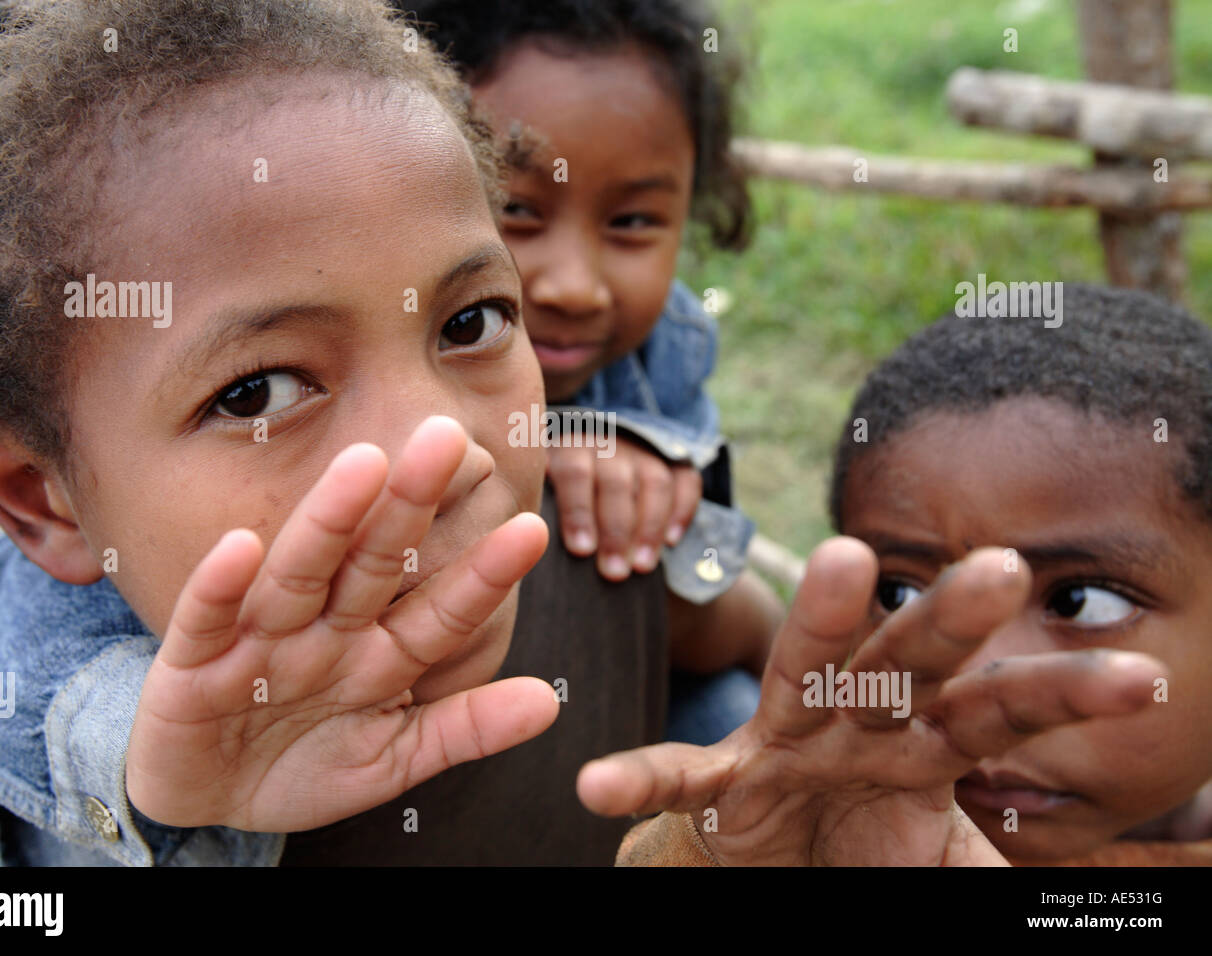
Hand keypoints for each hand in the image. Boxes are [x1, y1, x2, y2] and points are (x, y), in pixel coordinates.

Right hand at [126, 416, 558, 831]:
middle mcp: (325, 633)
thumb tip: (550, 702)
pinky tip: (241, 546)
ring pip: (300, 572)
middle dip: (410, 505)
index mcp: (378, 655)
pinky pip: (207, 620)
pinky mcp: (191, 663)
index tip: (530, 531)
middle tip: (449, 438)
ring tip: (364, 465)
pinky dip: (221, 587)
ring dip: (328, 520)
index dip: (482, 575)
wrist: (207, 802)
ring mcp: (260, 642)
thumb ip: (465, 729)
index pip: (440, 610)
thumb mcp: (391, 757)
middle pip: (374, 563)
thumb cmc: (304, 766)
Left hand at [546, 436, 701, 580]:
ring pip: (654, 482)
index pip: (574, 472)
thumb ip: (537, 511)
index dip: (578, 511)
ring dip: (650, 527)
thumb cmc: (559, 501)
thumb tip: (522, 544)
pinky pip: (687, 481)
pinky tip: (671, 542)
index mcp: (568, 448)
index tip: (581, 550)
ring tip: (642, 567)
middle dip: (616, 530)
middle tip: (613, 572)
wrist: (596, 473)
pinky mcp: (676, 461)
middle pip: (616, 481)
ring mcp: (644, 451)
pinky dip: (682, 511)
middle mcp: (607, 443)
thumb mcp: (541, 494)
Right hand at [577, 537, 1164, 864]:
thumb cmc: (866, 850)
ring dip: (822, 622)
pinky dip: (642, 780)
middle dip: (951, 618)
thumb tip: (1102, 894)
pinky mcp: (726, 783)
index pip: (997, 711)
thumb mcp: (944, 853)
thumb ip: (995, 855)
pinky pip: (681, 777)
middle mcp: (857, 725)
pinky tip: (599, 786)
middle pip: (909, 663)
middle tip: (1002, 569)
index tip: (1141, 680)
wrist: (781, 872)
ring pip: (805, 673)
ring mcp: (786, 744)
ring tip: (843, 562)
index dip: (1062, 694)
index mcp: (921, 744)